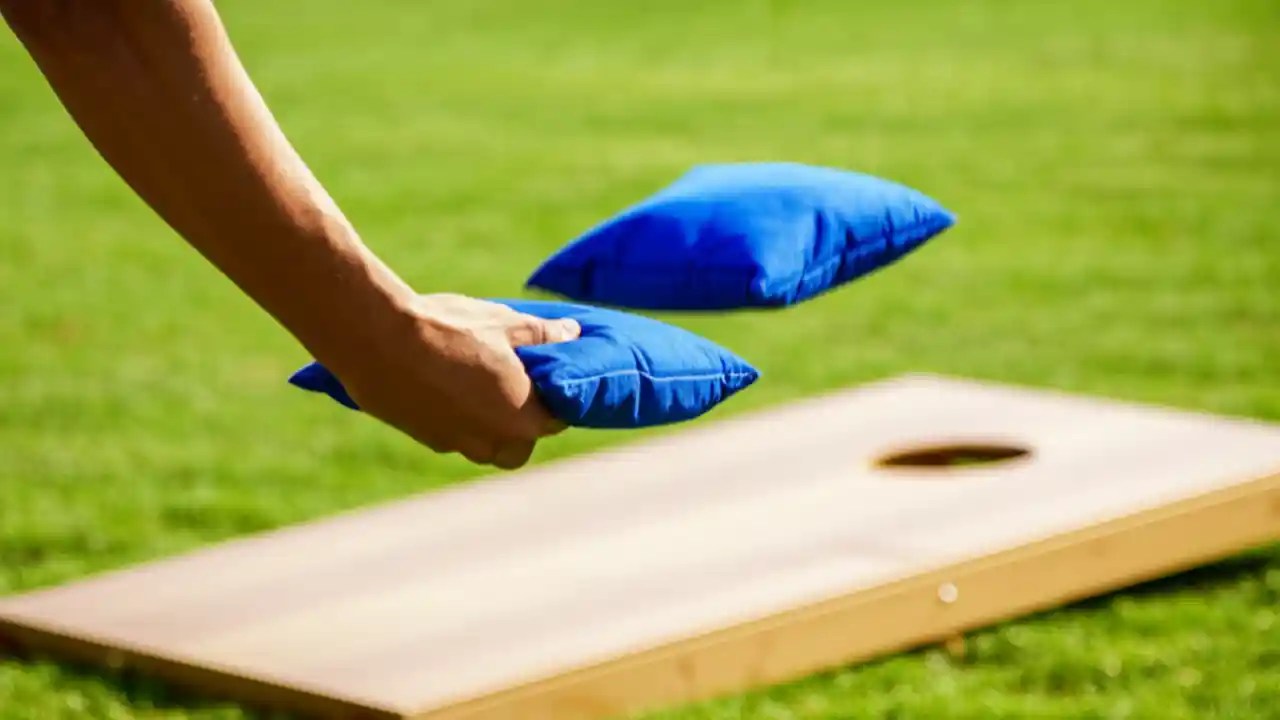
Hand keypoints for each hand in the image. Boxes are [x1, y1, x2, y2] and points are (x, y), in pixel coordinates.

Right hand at [330, 294, 580, 469]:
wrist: (378, 339)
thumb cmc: (450, 330)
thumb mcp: (506, 324)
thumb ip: (545, 335)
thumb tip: (572, 333)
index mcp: (522, 419)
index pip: (556, 420)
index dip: (554, 397)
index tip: (545, 376)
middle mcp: (492, 443)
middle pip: (520, 445)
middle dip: (521, 421)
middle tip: (512, 382)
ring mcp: (456, 444)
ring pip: (485, 444)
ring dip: (488, 422)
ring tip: (475, 380)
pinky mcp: (425, 438)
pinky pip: (454, 435)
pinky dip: (456, 417)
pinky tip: (444, 382)